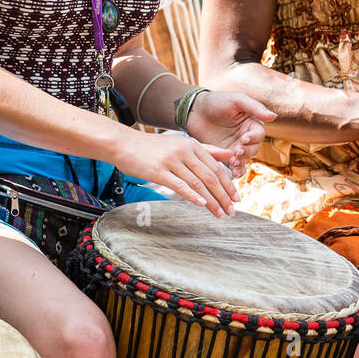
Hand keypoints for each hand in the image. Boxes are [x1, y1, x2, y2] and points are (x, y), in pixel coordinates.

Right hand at [114, 131, 240, 217]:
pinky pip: (179, 185)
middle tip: (231, 210)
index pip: (216, 167)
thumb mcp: (179, 143)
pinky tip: (202, 205)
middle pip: (210, 176)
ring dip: (211, 201)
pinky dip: (193, 196)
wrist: (123, 143)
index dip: (228, 184)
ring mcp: (171, 161)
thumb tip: (229, 155)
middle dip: (223, 195)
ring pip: (198, 183)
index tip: (235, 198)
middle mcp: (184, 151)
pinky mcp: (158, 171)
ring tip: (219, 213)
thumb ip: (205, 149)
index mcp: (191, 144)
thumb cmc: (151, 147)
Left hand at [184, 90, 275, 177]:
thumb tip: (274, 116)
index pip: (259, 134)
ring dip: (242, 162)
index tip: (243, 139)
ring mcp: (236, 147)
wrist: (194, 110)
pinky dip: (237, 170)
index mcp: (252, 123)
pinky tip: (234, 173)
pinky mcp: (226, 155)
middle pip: (254, 149)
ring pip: (246, 159)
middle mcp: (246, 137)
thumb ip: (255, 108)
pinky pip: (235, 166)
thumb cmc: (217, 101)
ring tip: (233, 162)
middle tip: (237, 151)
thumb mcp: (236, 100)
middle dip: (247, 152)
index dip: (253, 138)